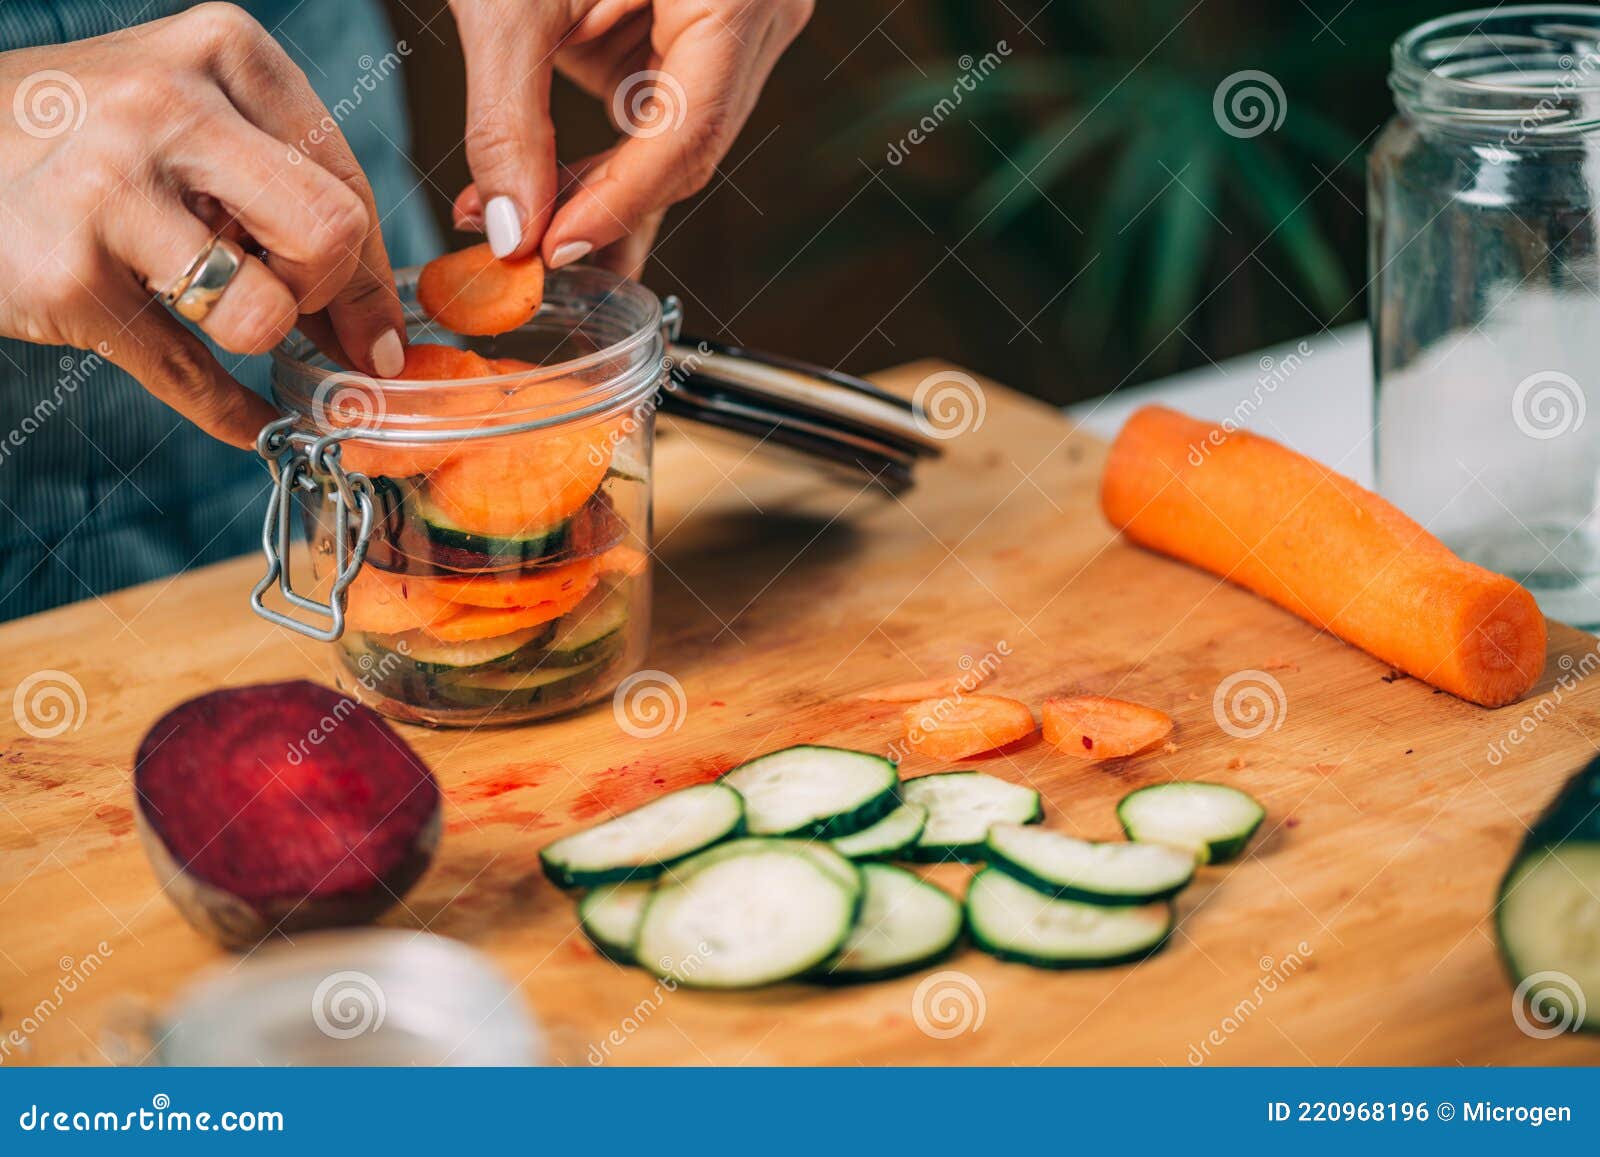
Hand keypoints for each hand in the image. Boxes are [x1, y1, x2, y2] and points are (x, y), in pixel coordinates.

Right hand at [0, 3, 407, 446]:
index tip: (368, 322)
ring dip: (255, 335)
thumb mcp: (196, 126)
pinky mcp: (68, 277)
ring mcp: (110, 190)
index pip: (349, 185)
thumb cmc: (89, 141)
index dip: (367, 270)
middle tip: (287, 305)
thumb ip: (291, 200)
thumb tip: (380, 337)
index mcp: (223, 50)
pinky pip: (194, 376)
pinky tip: (252, 421)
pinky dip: (235, 413)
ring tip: (207, 303)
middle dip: (323, 296)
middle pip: (330, 237)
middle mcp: (167, 106)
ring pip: (265, 312)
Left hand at [447, 0, 812, 276]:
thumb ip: (507, 121)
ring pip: (677, 138)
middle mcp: (761, 11)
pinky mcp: (703, 29)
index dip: (621, 202)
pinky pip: (664, 110)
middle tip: (526, 253)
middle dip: (602, 205)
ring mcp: (740, 23)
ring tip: (512, 217)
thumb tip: (511, 229)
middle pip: (690, 145)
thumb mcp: (513, 2)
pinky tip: (544, 184)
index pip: (691, 129)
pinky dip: (604, 150)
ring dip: (596, 185)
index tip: (553, 250)